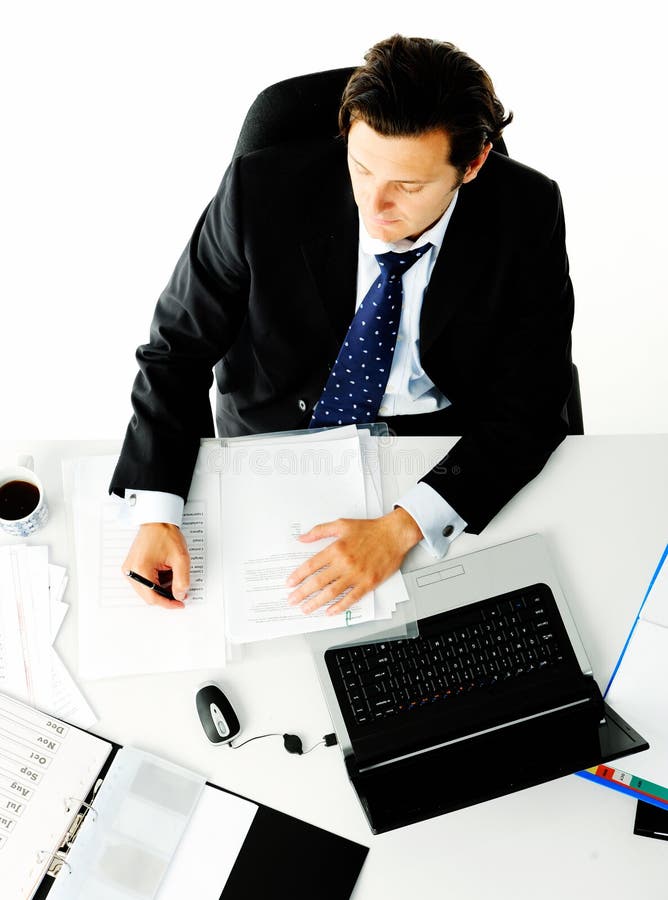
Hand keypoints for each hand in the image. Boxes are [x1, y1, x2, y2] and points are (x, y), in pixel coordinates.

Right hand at [122, 523, 189, 608]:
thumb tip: (179, 595)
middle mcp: (131, 571)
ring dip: (162, 588)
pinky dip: (157, 581)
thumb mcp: (180, 558)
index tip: (179, 603)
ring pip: (147, 590)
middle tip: (180, 592)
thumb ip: (182, 580)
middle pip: (148, 596)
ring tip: (174, 576)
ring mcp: (130, 569)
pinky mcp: (132, 566)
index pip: (152, 597)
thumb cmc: (165, 534)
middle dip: (166, 596)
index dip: (168, 603)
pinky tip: (166, 573)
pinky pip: (144, 582)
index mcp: (140, 569)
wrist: (157, 520)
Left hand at [285, 507, 422, 614]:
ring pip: (331, 593)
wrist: (394, 534)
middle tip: (292, 600)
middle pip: (317, 582)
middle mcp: (344, 563)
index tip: (289, 583)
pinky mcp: (368, 583)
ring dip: (316, 603)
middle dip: (302, 593)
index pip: (311, 566)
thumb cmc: (370, 529)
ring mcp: (356, 575)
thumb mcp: (341, 524)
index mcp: (336, 549)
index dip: (298, 576)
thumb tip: (302, 538)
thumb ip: (319, 531)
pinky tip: (330, 611)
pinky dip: (339, 607)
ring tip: (306, 609)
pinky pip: (351, 598)